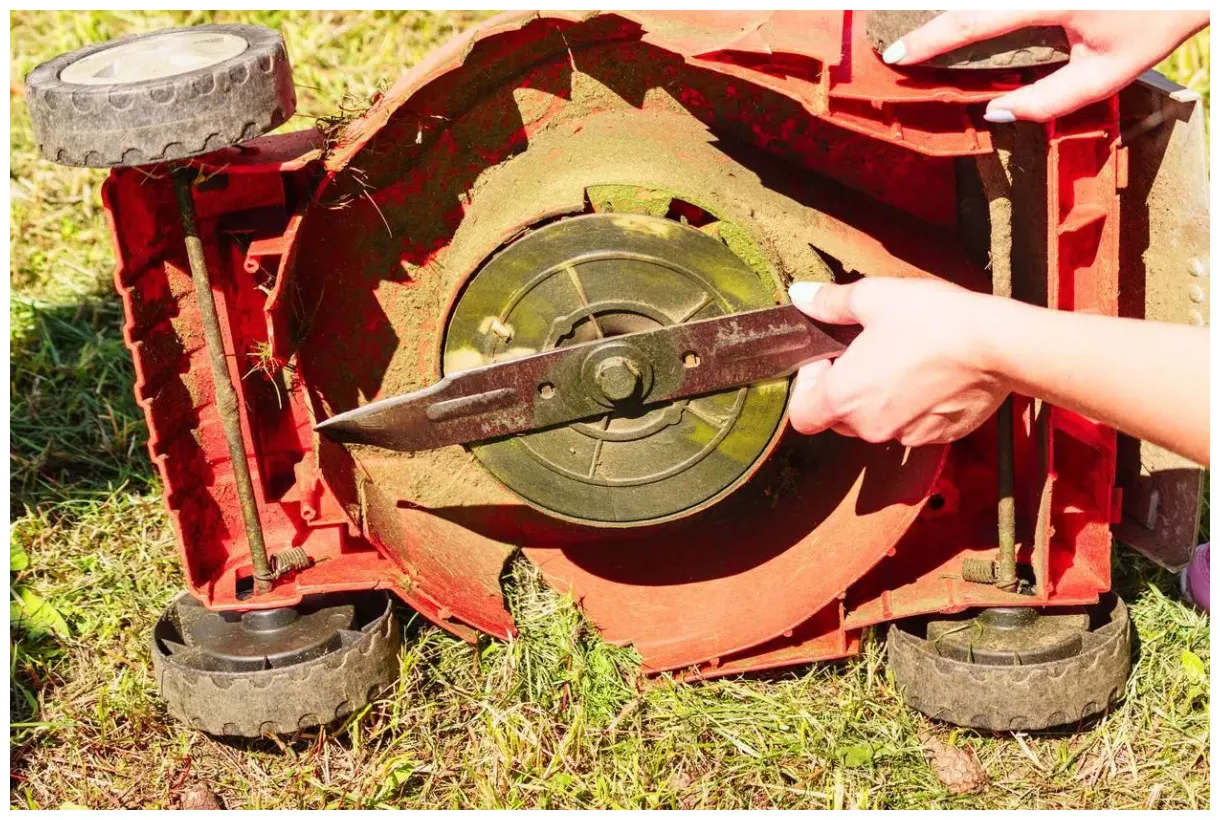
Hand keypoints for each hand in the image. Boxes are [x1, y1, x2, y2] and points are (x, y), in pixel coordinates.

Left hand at [787, 279, 1011, 446]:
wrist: (998, 344)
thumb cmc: (933, 320)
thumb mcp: (873, 297)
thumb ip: (829, 302)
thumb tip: (801, 295)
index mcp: (845, 397)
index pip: (801, 415)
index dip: (807, 387)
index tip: (828, 359)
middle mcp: (870, 426)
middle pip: (838, 418)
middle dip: (844, 389)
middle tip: (866, 353)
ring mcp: (907, 436)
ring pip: (877, 422)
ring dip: (880, 398)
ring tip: (903, 359)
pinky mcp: (939, 436)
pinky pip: (913, 425)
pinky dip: (914, 406)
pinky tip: (931, 374)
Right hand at [882, 10, 1208, 121]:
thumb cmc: (1158, 19)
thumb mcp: (1107, 73)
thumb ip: (1048, 100)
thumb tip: (994, 114)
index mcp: (1047, 0)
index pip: (972, 19)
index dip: (928, 40)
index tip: (895, 55)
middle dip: (933, 21)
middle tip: (901, 47)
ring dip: (958, 11)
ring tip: (930, 38)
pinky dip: (982, 8)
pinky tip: (965, 20)